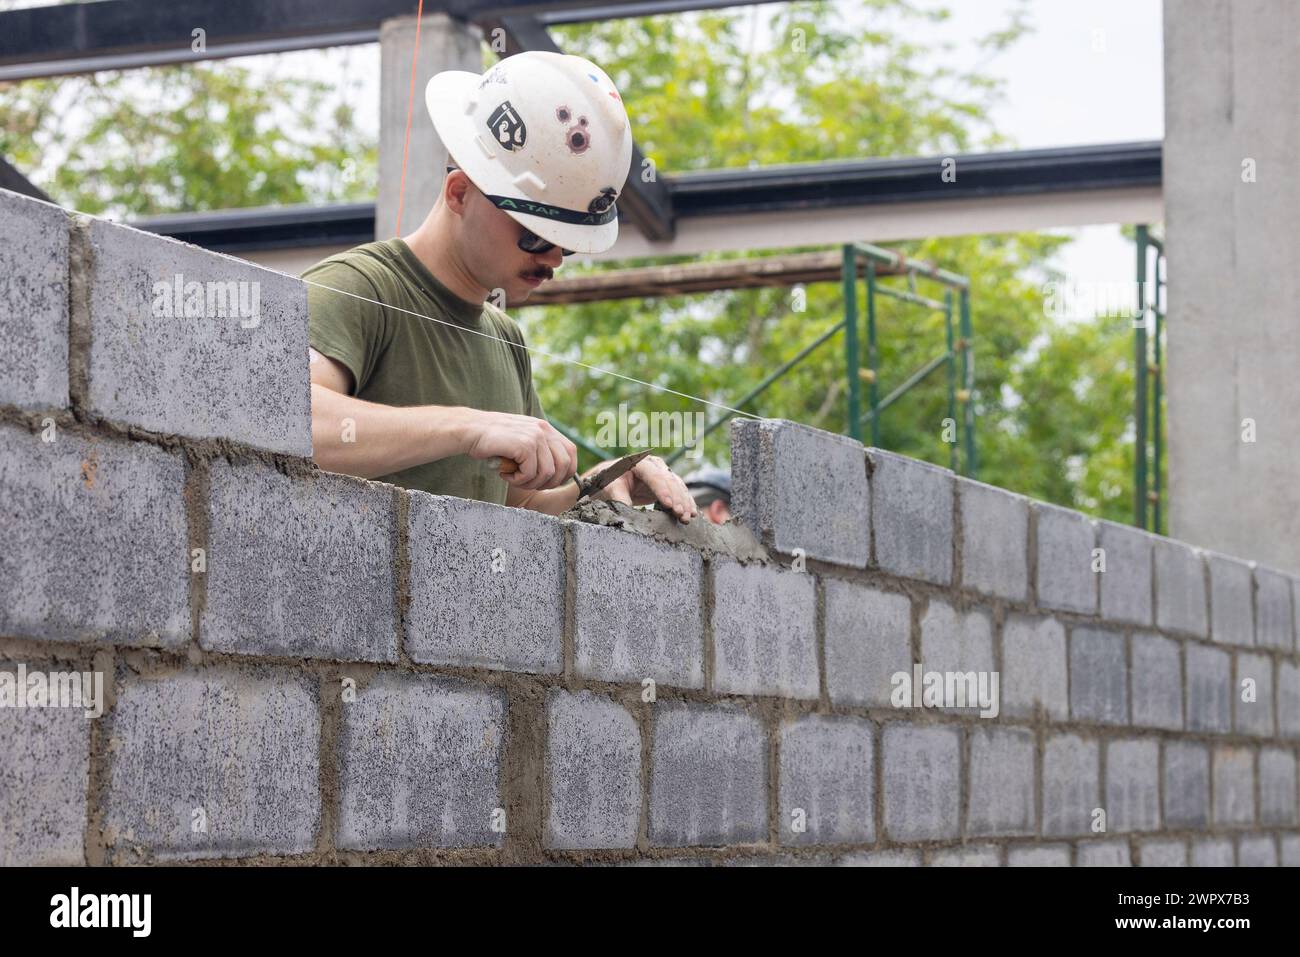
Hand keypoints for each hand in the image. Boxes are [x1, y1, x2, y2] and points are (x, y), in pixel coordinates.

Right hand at [460, 409, 577, 491]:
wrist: (470, 430)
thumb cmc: (493, 441)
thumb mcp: (522, 440)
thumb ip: (539, 450)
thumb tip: (555, 474)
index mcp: (546, 428)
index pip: (571, 453)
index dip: (565, 472)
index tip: (549, 482)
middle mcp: (544, 430)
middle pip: (564, 465)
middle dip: (549, 483)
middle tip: (529, 484)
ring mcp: (535, 436)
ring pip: (548, 473)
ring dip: (531, 483)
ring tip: (515, 479)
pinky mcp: (524, 445)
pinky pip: (530, 473)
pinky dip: (518, 480)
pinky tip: (506, 475)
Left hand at [587, 454, 696, 522]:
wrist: (610, 481)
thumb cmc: (608, 482)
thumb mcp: (610, 489)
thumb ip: (620, 499)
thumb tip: (629, 515)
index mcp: (638, 462)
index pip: (653, 476)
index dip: (662, 490)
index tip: (668, 505)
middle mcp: (653, 465)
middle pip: (669, 481)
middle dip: (677, 499)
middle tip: (680, 514)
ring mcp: (662, 473)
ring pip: (678, 486)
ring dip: (684, 502)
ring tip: (687, 518)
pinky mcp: (666, 484)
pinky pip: (680, 492)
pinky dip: (686, 502)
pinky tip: (692, 513)